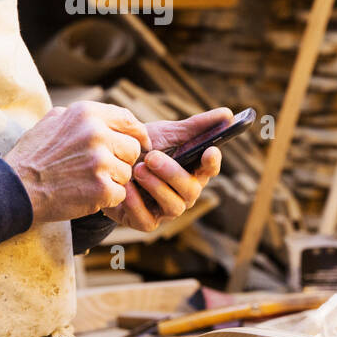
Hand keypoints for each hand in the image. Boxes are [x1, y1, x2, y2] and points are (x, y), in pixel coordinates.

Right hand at [4, 101, 150, 224]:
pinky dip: (107, 198)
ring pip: (127, 173)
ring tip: (86, 181)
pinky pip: (120, 194)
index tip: (142, 144)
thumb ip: (82, 115)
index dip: (138, 133)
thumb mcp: (52, 120)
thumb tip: (108, 116)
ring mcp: (100, 162)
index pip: (128, 120)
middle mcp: (96, 134)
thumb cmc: (32, 155)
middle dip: (121, 160)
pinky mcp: (101, 189)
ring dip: (113, 180)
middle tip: (101, 169)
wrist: (16, 188)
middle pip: (132, 148)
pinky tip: (86, 195)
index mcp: (86, 113)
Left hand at [101, 108, 231, 232]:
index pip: (209, 170)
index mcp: (193, 171)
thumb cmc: (144, 149)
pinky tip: (126, 187)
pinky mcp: (146, 222)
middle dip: (172, 173)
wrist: (108, 163)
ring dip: (155, 186)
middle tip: (152, 157)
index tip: (211, 150)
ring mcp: (166, 210)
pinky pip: (146, 219)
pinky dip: (136, 203)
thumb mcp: (168, 133)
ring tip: (137, 169)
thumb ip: (196, 125)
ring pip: (173, 206)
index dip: (212, 162)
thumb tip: (228, 114)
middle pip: (191, 190)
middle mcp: (184, 193)